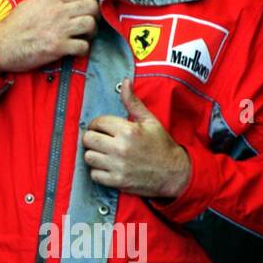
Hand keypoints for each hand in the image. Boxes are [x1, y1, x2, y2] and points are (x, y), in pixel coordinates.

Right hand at [0, 0, 99, 72]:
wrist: (1, 44)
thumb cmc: (14, 24)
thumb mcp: (31, 1)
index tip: (86, 6)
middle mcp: (59, 11)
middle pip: (92, 6)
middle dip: (94, 14)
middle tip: (88, 20)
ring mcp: (60, 29)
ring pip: (90, 24)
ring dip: (91, 31)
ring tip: (84, 35)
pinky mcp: (58, 47)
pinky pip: (83, 47)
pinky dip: (83, 49)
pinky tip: (76, 49)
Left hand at [82, 79, 191, 198]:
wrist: (174, 173)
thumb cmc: (161, 145)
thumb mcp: (149, 121)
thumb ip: (133, 102)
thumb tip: (125, 81)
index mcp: (128, 130)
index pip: (98, 122)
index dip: (98, 124)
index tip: (103, 128)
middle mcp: (120, 148)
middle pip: (88, 139)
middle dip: (92, 137)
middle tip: (101, 140)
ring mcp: (118, 166)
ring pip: (88, 157)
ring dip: (94, 154)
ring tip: (104, 153)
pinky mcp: (117, 181)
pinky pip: (94, 175)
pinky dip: (98, 171)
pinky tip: (108, 166)